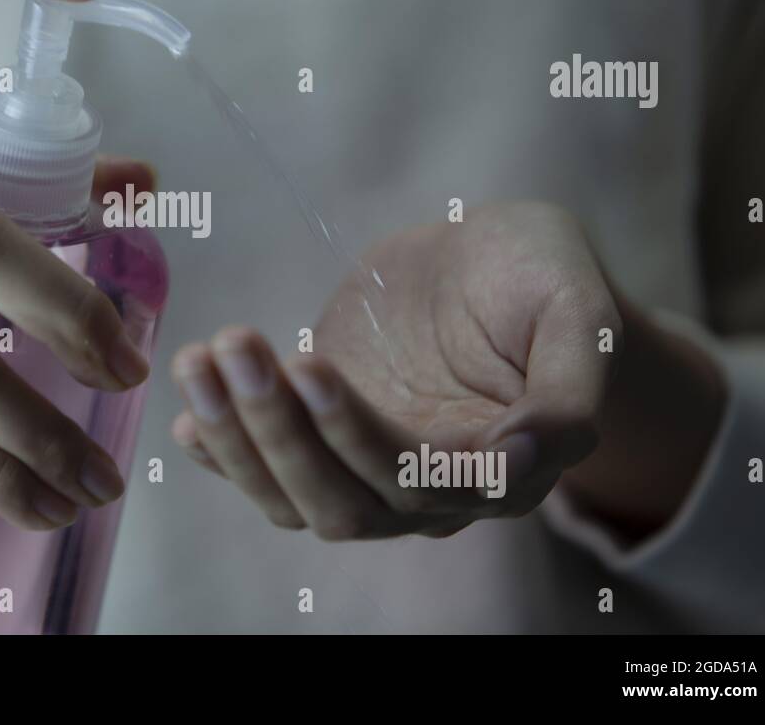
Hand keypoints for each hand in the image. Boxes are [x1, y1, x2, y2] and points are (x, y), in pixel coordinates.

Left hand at [171, 201, 621, 539]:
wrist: (490, 261)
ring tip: (200, 361)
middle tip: (235, 345)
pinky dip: (225, 457)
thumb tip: (525, 461)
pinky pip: (269, 476)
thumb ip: (567, 392)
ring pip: (297, 498)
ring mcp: (370, 468)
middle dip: (279, 433)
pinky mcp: (324, 439)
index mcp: (501, 472)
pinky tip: (187, 422)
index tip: (308, 366)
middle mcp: (431, 492)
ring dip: (239, 439)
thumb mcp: (577, 313)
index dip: (357, 435)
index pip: (416, 480)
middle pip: (344, 502)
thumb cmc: (540, 278)